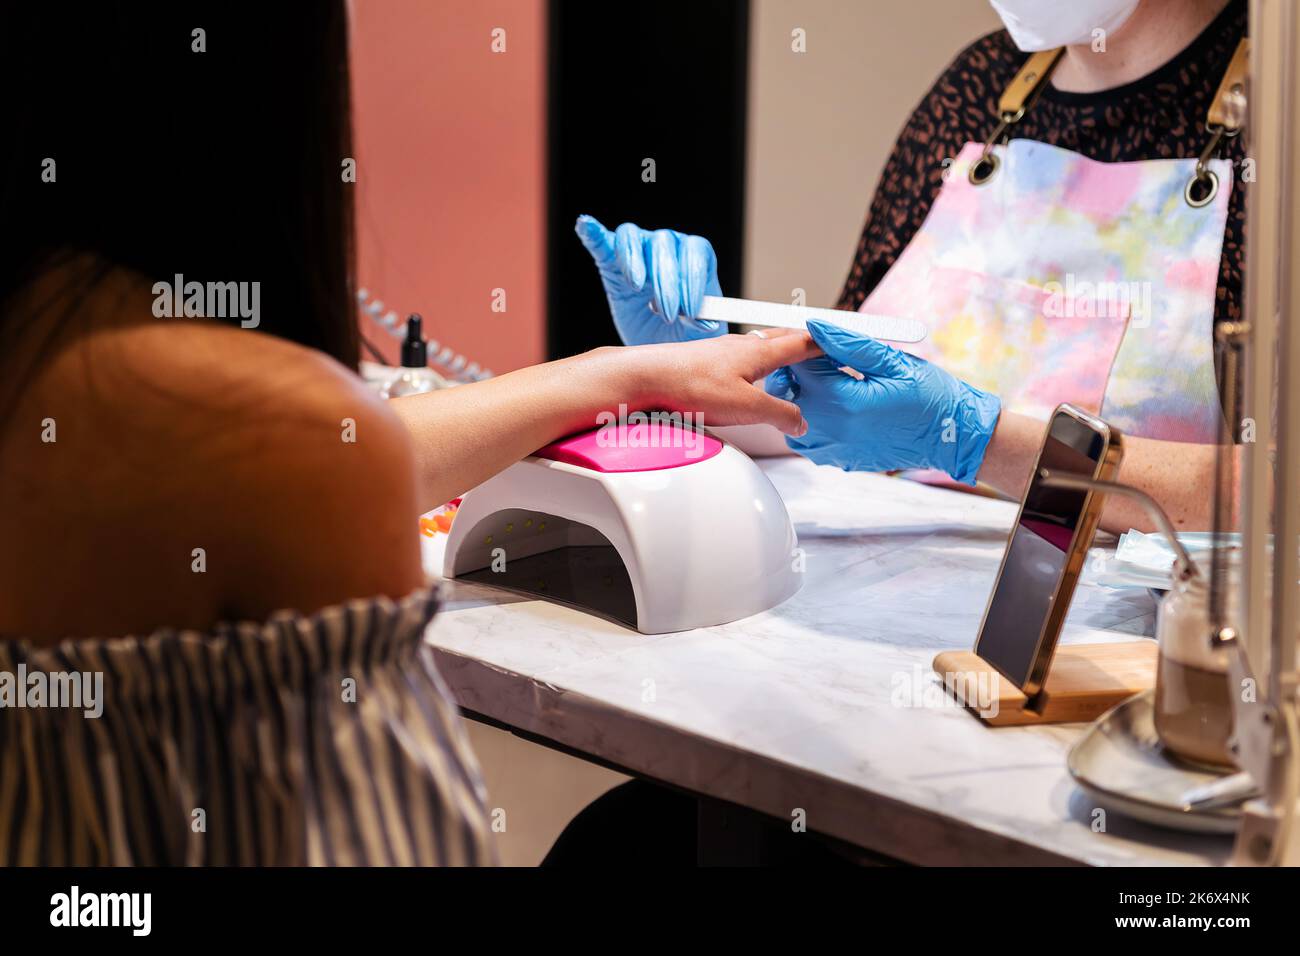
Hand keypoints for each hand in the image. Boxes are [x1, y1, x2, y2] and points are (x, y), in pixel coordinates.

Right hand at [575, 214, 724, 345]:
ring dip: (632, 258)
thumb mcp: (696, 335)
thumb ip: (703, 324)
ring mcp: (638, 248)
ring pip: (632, 235)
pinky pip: (601, 241)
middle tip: (667, 315)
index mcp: (695, 258)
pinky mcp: (610, 259)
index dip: (692, 279)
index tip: (691, 311)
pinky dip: (593, 232)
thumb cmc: (682, 334)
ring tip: (636, 287)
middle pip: (664, 244)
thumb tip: (706, 321)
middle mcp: (668, 245)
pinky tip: (585, 225)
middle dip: (666, 282)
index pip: (695, 253)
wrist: (657, 343)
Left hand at [623, 330, 819, 435]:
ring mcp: (722, 351)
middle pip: (783, 338)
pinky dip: (757, 363)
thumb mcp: (746, 408)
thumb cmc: (691, 386)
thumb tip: (801, 422)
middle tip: (822, 349)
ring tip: (791, 363)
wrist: (646, 377)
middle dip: (805, 343)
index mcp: (760, 352)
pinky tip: (748, 378)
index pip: (802, 343)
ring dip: (780, 352)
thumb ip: (779, 414)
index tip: (843, 344)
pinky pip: (741, 358)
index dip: (826, 344)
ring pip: (760, 347)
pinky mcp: (705, 361)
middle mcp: (742, 345)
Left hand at [765, 320, 1000, 482]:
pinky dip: (813, 418)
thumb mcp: (892, 362)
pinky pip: (807, 437)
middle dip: (798, 371)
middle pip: (786, 392)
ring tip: (833, 383)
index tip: (822, 341)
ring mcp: (834, 450)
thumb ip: (848, 345)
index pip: (798, 366)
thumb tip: (815, 327)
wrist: (952, 438)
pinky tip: (838, 407)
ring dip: (803, 396)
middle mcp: (833, 430)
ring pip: (790, 416)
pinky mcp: (838, 460)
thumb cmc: (930, 397)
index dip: (805, 347)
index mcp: (845, 401)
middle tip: (825, 360)